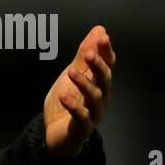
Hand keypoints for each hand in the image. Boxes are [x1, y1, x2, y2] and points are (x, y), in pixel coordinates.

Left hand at [43, 25, 114, 158]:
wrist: (57, 134)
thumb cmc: (68, 102)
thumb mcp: (73, 75)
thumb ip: (84, 55)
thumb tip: (99, 30)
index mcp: (99, 83)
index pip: (107, 65)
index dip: (106, 52)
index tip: (103, 37)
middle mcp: (101, 97)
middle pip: (104, 79)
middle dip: (98, 65)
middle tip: (89, 53)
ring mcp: (94, 113)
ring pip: (95, 97)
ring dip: (84, 83)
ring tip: (71, 72)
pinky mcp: (82, 127)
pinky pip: (81, 116)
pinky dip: (73, 106)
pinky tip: (64, 96)